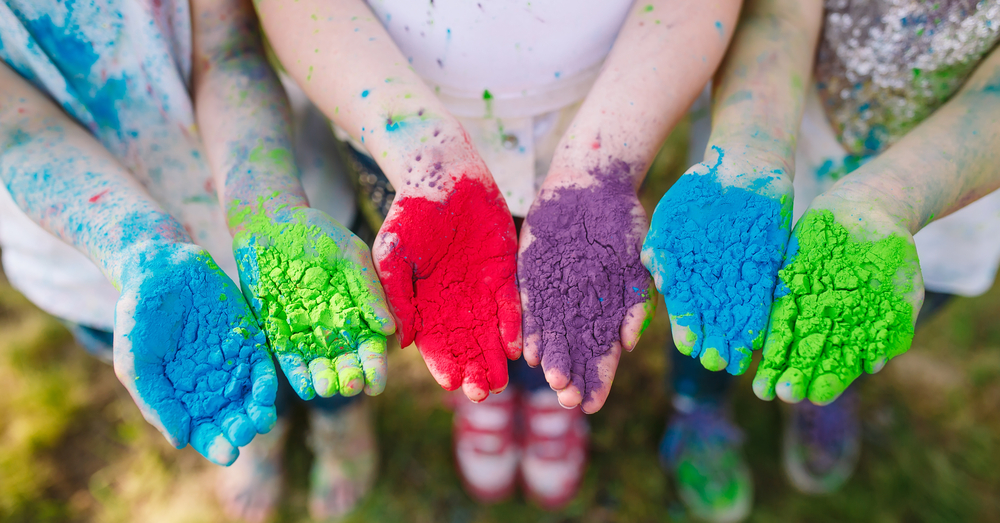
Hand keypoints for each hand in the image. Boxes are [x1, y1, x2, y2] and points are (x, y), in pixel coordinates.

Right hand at [114, 243, 277, 465]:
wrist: (159, 271)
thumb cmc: (138, 319)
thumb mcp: (135, 363)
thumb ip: (155, 401)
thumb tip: (180, 440)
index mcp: (183, 396)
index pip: (203, 429)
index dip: (215, 444)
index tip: (228, 454)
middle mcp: (211, 384)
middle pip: (232, 418)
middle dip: (240, 430)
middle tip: (244, 435)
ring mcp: (232, 363)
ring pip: (251, 397)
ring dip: (259, 412)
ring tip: (261, 420)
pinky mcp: (249, 340)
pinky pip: (263, 366)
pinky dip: (266, 382)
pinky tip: (267, 393)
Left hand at [234, 206, 394, 399]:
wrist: (272, 222)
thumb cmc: (319, 234)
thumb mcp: (351, 257)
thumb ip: (369, 291)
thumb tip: (389, 329)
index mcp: (357, 312)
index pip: (369, 347)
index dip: (374, 366)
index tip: (377, 383)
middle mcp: (333, 328)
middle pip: (345, 361)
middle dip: (350, 377)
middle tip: (352, 386)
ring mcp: (304, 330)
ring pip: (317, 364)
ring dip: (324, 379)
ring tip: (327, 389)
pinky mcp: (276, 329)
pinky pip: (287, 357)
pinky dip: (296, 372)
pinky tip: (304, 387)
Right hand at [373, 174, 520, 401]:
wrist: (443, 177)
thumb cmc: (408, 214)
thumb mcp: (392, 254)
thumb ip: (396, 296)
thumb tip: (400, 340)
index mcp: (425, 303)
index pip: (435, 343)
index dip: (443, 363)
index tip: (451, 383)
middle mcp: (454, 303)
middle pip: (466, 345)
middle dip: (473, 369)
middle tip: (483, 392)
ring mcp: (481, 290)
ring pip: (490, 332)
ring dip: (494, 357)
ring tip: (502, 382)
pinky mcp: (504, 273)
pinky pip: (511, 305)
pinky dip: (513, 326)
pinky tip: (515, 347)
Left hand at [519, 161, 654, 412]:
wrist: (593, 183)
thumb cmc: (624, 222)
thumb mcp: (640, 259)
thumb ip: (636, 301)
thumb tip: (628, 341)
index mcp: (606, 311)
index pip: (601, 357)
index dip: (597, 382)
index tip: (592, 406)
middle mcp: (578, 309)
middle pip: (573, 353)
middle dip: (571, 377)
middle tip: (568, 400)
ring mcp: (554, 295)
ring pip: (550, 336)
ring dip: (550, 360)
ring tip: (551, 381)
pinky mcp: (531, 277)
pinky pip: (529, 308)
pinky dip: (528, 329)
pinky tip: (527, 350)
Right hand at [642, 147, 791, 374]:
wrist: (741, 166)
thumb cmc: (701, 190)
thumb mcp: (673, 217)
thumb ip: (662, 249)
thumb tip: (660, 280)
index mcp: (683, 273)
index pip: (685, 309)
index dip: (687, 329)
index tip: (690, 346)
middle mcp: (709, 282)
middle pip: (710, 319)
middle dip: (712, 342)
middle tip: (715, 362)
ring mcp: (737, 279)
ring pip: (734, 316)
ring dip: (734, 340)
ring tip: (736, 362)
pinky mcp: (763, 272)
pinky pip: (760, 300)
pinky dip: (759, 319)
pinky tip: (759, 339)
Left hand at [753, 190, 921, 404]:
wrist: (868, 210)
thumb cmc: (890, 256)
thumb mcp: (902, 291)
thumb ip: (892, 328)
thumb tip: (873, 366)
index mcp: (850, 332)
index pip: (836, 364)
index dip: (826, 382)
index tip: (816, 398)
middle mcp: (822, 322)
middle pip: (806, 355)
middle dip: (794, 377)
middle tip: (783, 395)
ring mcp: (801, 302)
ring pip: (786, 337)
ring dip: (774, 361)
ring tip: (762, 387)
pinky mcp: (784, 280)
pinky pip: (772, 306)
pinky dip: (764, 326)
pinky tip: (754, 345)